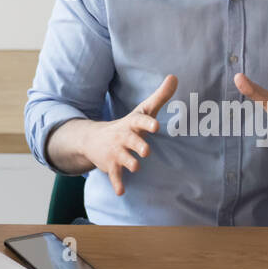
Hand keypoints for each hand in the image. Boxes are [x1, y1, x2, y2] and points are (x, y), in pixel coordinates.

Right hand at [80, 75, 177, 195]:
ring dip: (129, 163)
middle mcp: (123, 137)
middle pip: (131, 140)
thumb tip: (175, 77)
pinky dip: (117, 183)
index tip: (155, 126)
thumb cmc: (128, 125)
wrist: (93, 139)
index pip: (140, 121)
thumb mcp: (142, 111)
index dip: (147, 124)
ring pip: (123, 158)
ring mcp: (115, 152)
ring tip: (135, 167)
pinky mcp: (111, 165)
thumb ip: (160, 96)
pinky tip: (121, 191)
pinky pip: (114, 175)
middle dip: (138, 145)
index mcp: (132, 123)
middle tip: (146, 151)